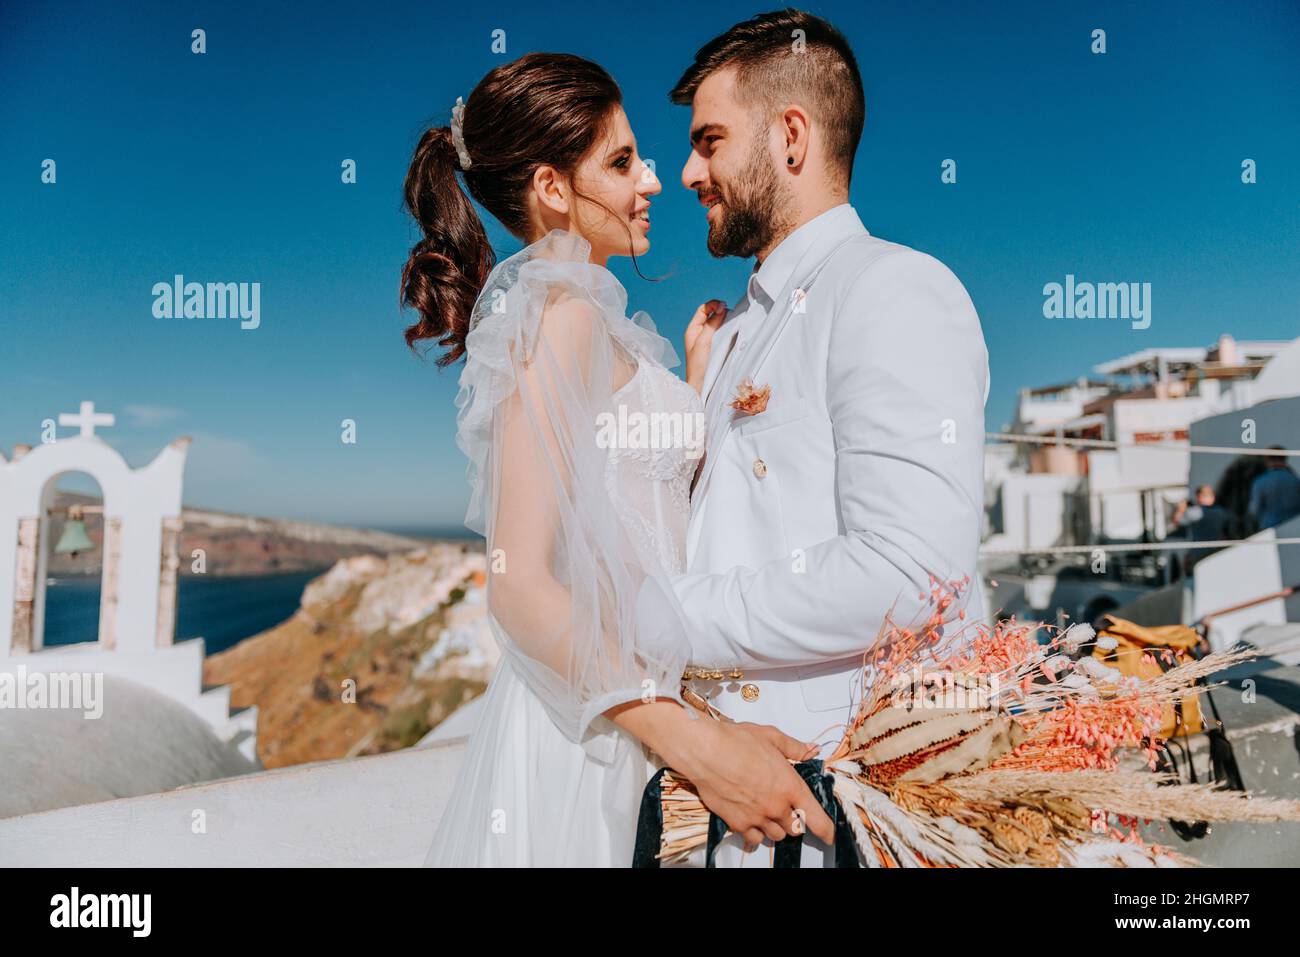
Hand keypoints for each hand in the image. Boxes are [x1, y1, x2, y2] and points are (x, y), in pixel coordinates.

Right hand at [662, 715, 835, 851]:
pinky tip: (753, 823)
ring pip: (776, 835)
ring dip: (777, 827)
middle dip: (795, 819)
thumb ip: (794, 748)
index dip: (827, 830)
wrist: (705, 752)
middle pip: (796, 828)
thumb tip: (811, 750)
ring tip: (769, 813)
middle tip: (787, 807)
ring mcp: (757, 818)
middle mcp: (776, 807)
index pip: (817, 818)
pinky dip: (757, 834)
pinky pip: (754, 839)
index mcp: (790, 786)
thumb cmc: (735, 742)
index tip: (830, 835)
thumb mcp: (771, 737)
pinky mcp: (737, 823)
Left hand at [684, 299, 727, 393]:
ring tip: (731, 321)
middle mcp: (699, 332)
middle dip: (720, 311)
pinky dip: (726, 328)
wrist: (700, 385)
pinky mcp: (714, 345)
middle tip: (729, 314)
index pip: (703, 309)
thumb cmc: (698, 366)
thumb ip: (711, 324)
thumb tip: (720, 308)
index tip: (724, 306)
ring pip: (717, 322)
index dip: (713, 305)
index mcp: (692, 329)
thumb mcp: (703, 342)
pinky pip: (721, 331)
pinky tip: (731, 329)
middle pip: (711, 314)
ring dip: (724, 319)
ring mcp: (707, 338)